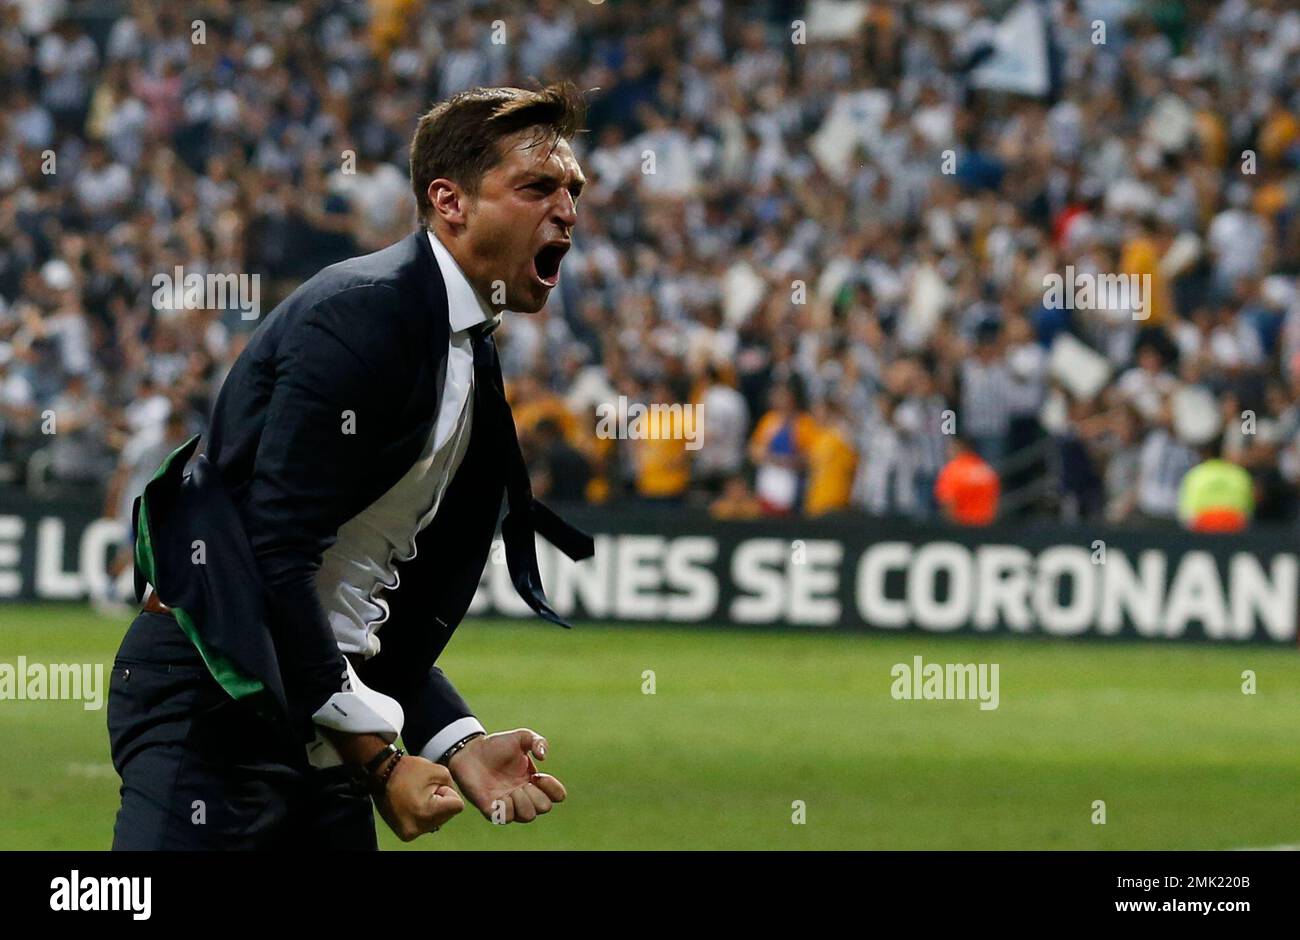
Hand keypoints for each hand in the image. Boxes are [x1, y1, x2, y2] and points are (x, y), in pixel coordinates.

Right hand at [374, 754, 464, 841]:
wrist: (381, 775)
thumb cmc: (410, 770)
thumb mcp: (440, 771)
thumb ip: (453, 788)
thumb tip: (453, 804)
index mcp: (426, 812)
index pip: (457, 806)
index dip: (447, 792)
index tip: (432, 786)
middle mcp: (418, 828)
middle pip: (448, 816)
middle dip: (441, 802)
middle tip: (422, 791)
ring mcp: (410, 834)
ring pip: (438, 821)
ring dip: (432, 809)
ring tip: (416, 797)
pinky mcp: (405, 835)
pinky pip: (426, 825)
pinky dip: (423, 815)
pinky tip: (412, 805)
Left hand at [448, 729, 566, 823]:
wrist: (470, 750)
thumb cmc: (496, 745)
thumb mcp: (521, 737)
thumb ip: (538, 741)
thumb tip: (543, 757)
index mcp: (534, 781)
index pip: (557, 796)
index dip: (554, 788)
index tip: (538, 775)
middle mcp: (523, 795)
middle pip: (544, 808)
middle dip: (537, 795)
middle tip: (524, 783)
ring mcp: (508, 803)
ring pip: (527, 816)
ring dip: (523, 802)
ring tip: (511, 789)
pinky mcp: (491, 809)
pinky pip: (505, 819)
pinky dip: (506, 808)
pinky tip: (499, 795)